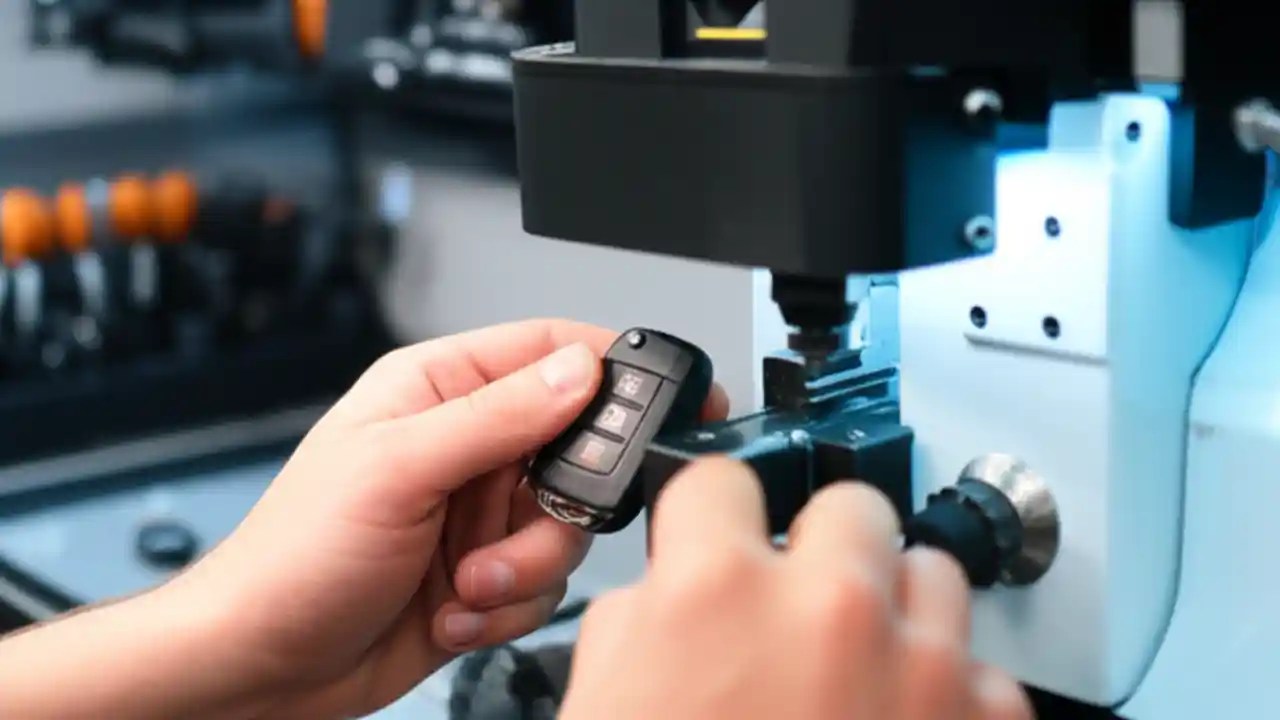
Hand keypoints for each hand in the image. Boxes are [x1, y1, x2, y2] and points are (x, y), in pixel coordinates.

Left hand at [167, 319, 728, 716]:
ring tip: (464, 585)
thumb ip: (497, 416)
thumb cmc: (294, 556)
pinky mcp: (487, 573)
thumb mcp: (398, 470)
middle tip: (515, 532)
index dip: (616, 369)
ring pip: (568, 527)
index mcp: (440, 389)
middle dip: (558, 509)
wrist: (263, 665)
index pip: (551, 351)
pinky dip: (509, 607)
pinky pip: (546, 583)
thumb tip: (579, 371)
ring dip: (524, 569)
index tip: (673, 396)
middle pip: (578, 451)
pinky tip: (453, 613)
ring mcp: (479, 512)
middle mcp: (468, 445)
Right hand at [559, 458, 1033, 719]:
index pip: (719, 478)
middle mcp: (828, 608)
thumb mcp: (604, 704)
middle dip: (817, 546)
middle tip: (795, 603)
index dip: (708, 512)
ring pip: (932, 571)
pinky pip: (982, 668)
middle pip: (848, 505)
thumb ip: (643, 620)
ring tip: (857, 667)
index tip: (716, 531)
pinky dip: (947, 690)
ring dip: (894, 608)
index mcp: (716, 592)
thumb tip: (671, 589)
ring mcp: (920, 665)